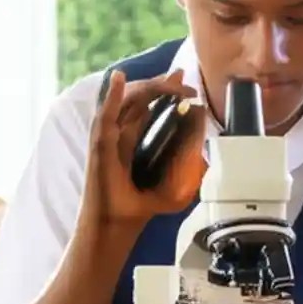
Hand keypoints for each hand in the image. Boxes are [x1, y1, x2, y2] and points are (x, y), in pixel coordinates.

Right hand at [80, 69, 205, 230]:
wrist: (121, 224)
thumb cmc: (144, 204)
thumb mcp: (179, 182)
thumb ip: (191, 160)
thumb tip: (202, 139)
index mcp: (137, 136)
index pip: (150, 103)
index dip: (166, 89)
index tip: (186, 83)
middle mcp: (123, 131)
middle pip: (141, 96)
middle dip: (163, 85)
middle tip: (183, 81)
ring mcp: (111, 135)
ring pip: (127, 100)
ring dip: (148, 86)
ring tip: (169, 82)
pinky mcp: (100, 143)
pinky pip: (105, 115)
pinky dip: (112, 96)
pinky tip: (119, 79)